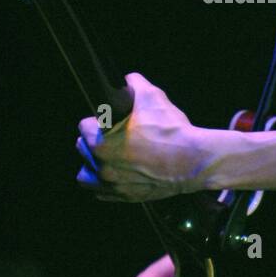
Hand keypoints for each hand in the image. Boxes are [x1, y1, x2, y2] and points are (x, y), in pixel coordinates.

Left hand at [76, 71, 208, 202]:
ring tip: (107, 156)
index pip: (84, 127)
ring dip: (93, 164)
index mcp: (101, 144)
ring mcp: (113, 185)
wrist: (193, 160)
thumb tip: (128, 80)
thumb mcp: (152, 96)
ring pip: (86, 176)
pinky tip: (116, 172)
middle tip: (110, 134)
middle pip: (83, 149)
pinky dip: (105, 183)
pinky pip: (102, 192)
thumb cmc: (170, 131)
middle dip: (93, 140)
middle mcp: (103, 167)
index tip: (107, 119)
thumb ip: (134, 84)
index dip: (96, 119)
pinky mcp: (126, 196)